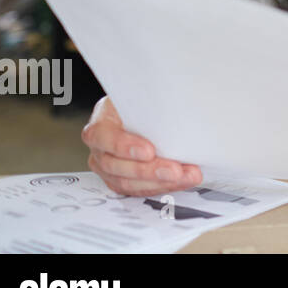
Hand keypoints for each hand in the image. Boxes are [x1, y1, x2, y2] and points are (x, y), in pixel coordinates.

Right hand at [82, 96, 201, 195]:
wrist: (145, 113)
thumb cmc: (145, 104)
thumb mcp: (145, 98)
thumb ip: (154, 106)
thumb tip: (179, 109)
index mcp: (102, 121)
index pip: (103, 135)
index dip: (124, 146)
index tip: (149, 151)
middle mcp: (100, 147)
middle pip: (116, 165)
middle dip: (149, 170)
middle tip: (176, 170)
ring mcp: (108, 167)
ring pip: (127, 182)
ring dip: (160, 182)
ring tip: (187, 176)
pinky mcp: (121, 180)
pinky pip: (138, 189)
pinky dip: (162, 186)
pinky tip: (181, 181)